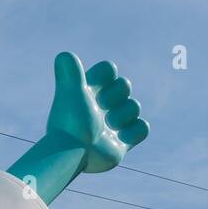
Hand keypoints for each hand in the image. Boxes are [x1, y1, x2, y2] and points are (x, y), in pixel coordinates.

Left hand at [44, 52, 148, 173]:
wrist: (73, 154)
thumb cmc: (70, 122)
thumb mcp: (70, 93)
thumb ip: (70, 71)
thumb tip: (64, 54)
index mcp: (88, 91)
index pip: (108, 69)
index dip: (106, 76)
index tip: (93, 89)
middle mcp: (100, 105)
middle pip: (125, 85)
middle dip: (115, 96)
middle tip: (100, 109)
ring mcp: (112, 123)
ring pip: (134, 106)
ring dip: (122, 116)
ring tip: (106, 127)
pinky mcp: (122, 142)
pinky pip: (143, 128)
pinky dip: (134, 132)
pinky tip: (119, 138)